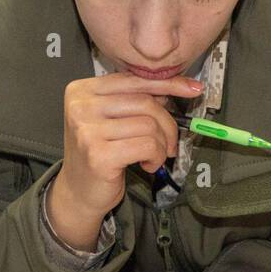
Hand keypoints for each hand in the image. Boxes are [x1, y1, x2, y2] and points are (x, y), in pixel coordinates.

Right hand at [57, 71, 201, 216]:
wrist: (77, 192)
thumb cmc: (100, 153)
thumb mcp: (113, 119)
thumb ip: (135, 101)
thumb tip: (173, 88)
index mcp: (82, 90)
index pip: (133, 79)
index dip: (167, 83)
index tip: (193, 88)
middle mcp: (81, 106)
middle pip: (145, 102)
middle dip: (167, 124)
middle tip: (169, 143)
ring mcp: (87, 131)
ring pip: (150, 125)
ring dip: (161, 145)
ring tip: (152, 156)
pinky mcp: (98, 155)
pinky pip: (148, 146)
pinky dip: (156, 157)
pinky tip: (147, 165)